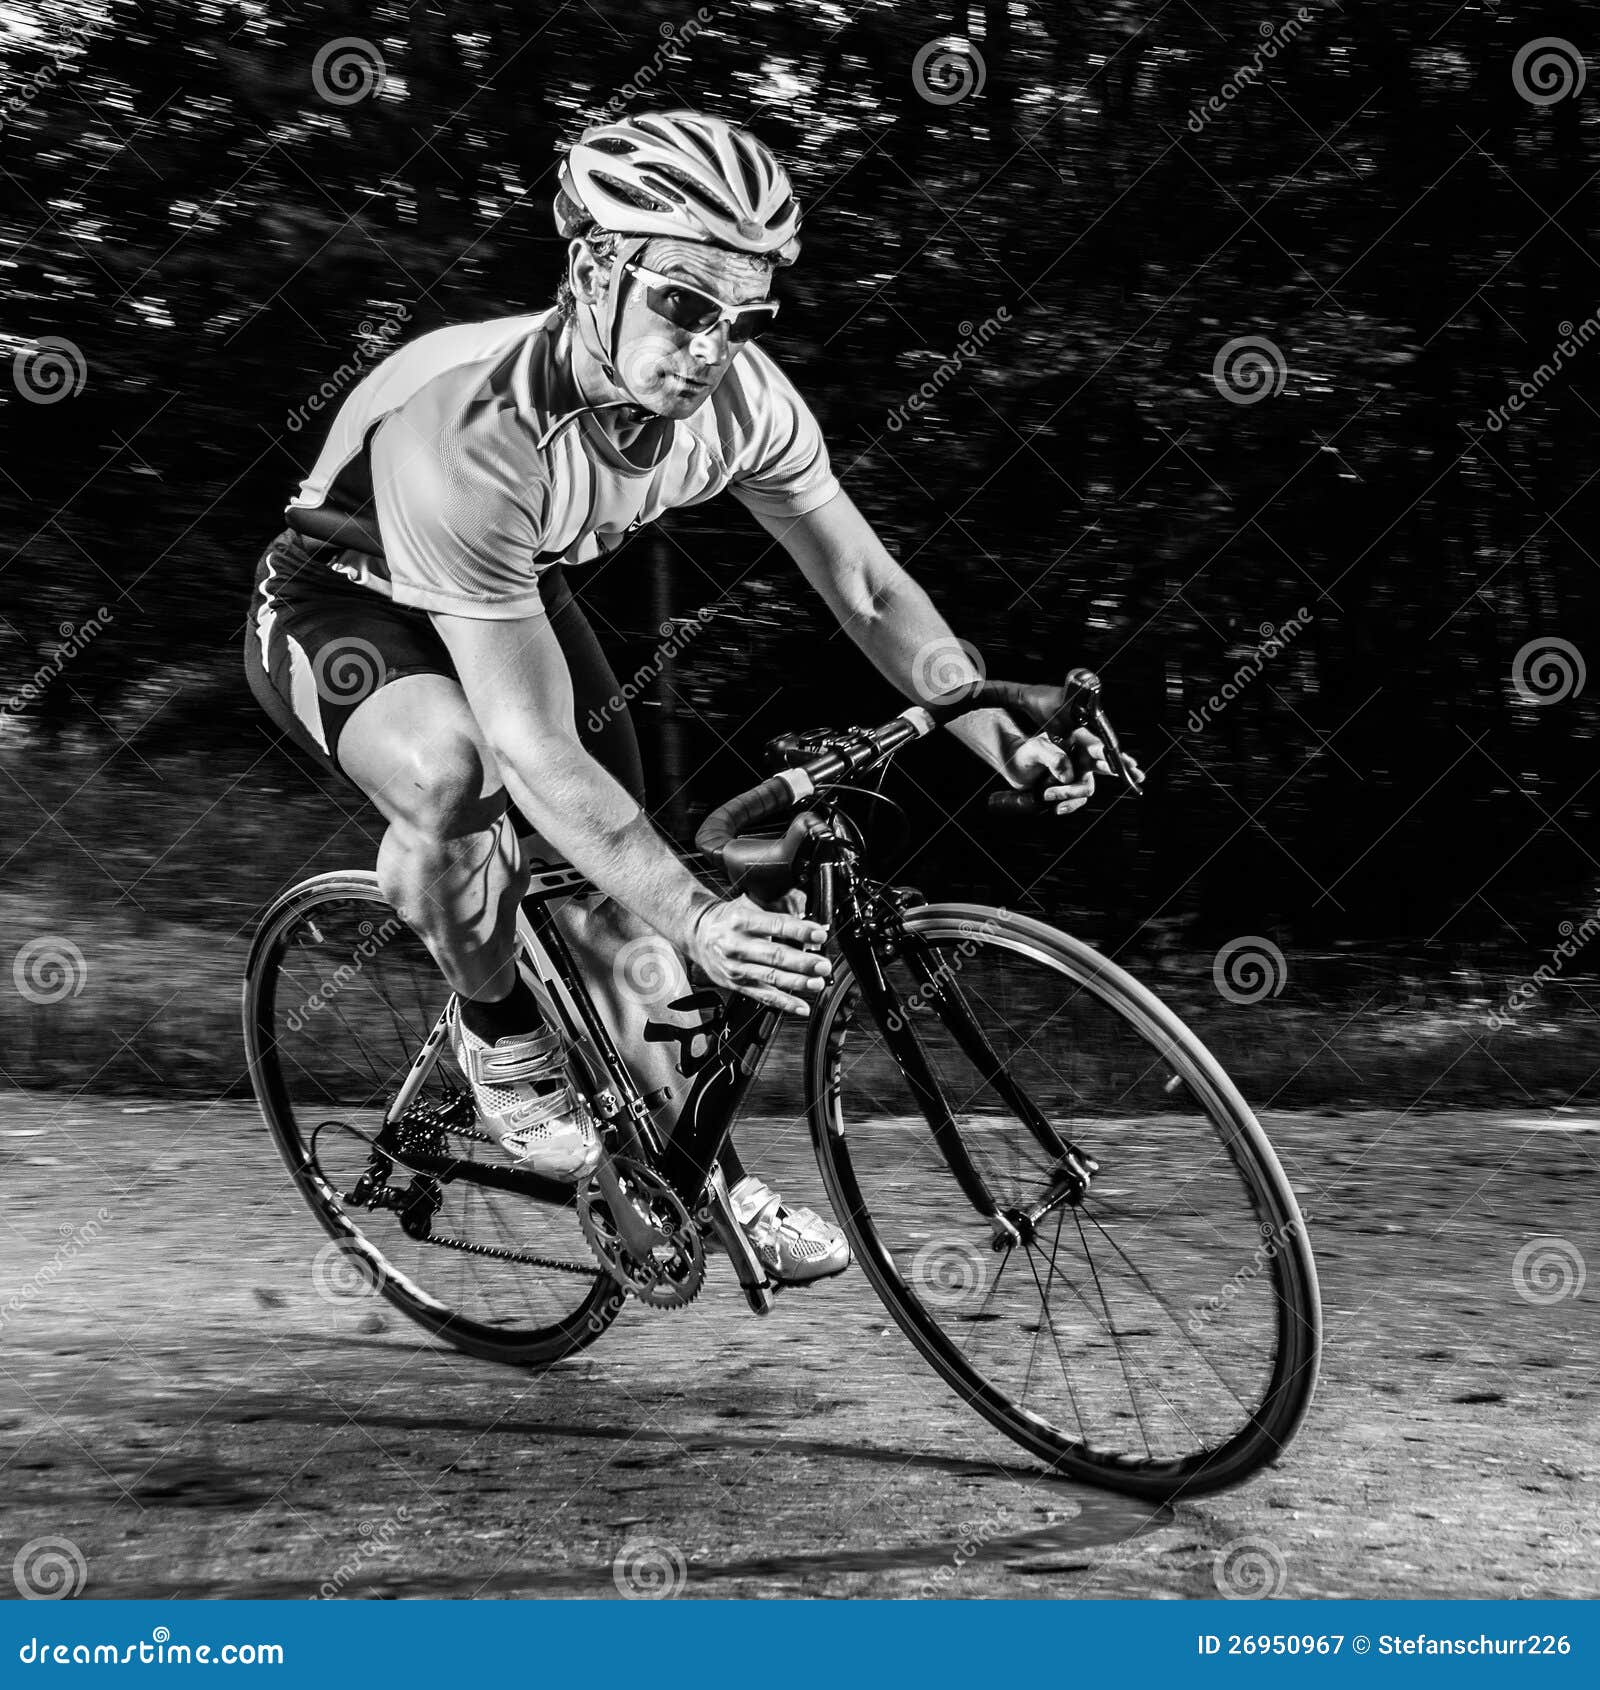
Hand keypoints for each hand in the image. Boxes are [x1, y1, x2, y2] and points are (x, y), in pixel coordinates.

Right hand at [686, 896, 832, 1016]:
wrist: (696, 933)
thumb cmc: (726, 919)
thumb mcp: (747, 904)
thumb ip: (776, 910)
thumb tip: (809, 918)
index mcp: (742, 921)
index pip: (775, 925)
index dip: (800, 930)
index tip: (819, 934)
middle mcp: (737, 945)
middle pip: (774, 955)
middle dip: (802, 962)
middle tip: (822, 965)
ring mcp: (736, 967)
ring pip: (770, 978)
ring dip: (797, 982)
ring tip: (817, 983)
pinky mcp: (737, 984)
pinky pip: (763, 996)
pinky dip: (784, 1002)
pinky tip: (801, 1006)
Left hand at [1006, 729, 1145, 815]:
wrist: (1014, 770)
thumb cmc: (1025, 753)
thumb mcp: (1035, 750)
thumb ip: (1053, 757)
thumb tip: (1069, 774)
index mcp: (1076, 741)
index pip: (1099, 748)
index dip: (1115, 756)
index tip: (1128, 764)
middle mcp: (1082, 757)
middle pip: (1107, 765)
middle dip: (1121, 771)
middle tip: (1135, 775)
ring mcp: (1079, 774)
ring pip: (1086, 788)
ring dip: (1068, 794)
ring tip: (1047, 793)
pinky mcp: (1071, 790)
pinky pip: (1078, 801)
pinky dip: (1067, 805)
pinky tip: (1056, 807)